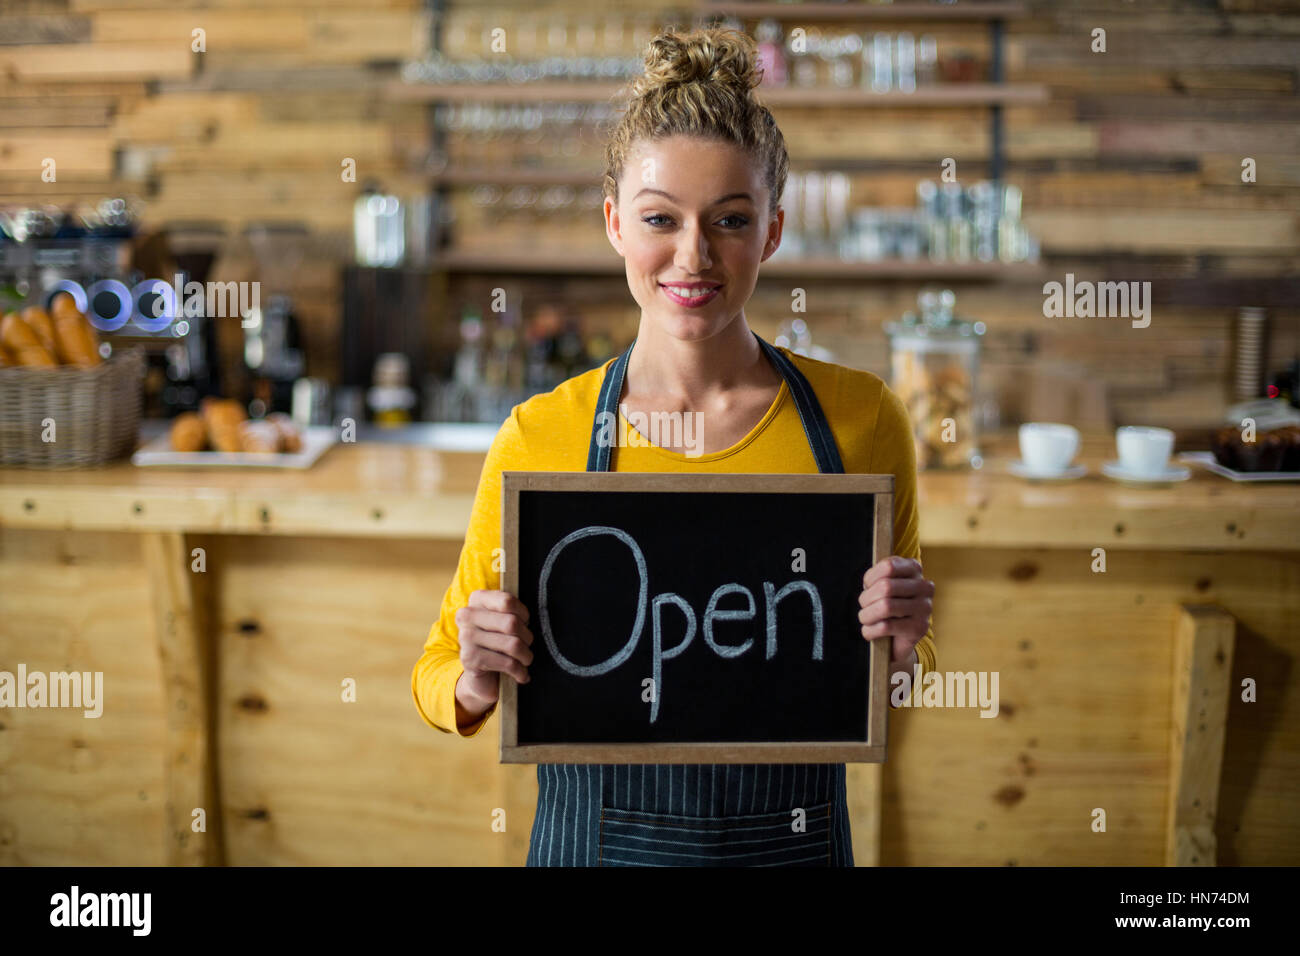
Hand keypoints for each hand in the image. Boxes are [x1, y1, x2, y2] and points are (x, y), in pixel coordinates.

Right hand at [455, 590, 533, 712]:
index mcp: (477, 599)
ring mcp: (466, 637)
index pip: (507, 601)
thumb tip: (535, 613)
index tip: (526, 623)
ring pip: (512, 644)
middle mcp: (467, 615)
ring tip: (525, 660)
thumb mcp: (507, 621)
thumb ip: (515, 611)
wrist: (483, 677)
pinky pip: (507, 663)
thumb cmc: (501, 642)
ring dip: (525, 656)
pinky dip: (520, 671)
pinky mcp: (470, 659)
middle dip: (527, 637)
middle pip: (511, 623)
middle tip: (527, 645)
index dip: (523, 614)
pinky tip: (522, 675)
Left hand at [858, 556, 933, 664]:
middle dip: (866, 598)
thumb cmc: (887, 605)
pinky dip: (870, 630)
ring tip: (865, 619)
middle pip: (886, 587)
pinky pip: (886, 627)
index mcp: (914, 569)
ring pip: (885, 607)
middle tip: (864, 606)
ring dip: (866, 615)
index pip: (888, 567)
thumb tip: (869, 583)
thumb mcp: (881, 585)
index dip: (870, 578)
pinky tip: (870, 631)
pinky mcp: (919, 628)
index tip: (868, 587)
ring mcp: (924, 608)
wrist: (898, 638)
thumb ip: (877, 577)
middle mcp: (924, 586)